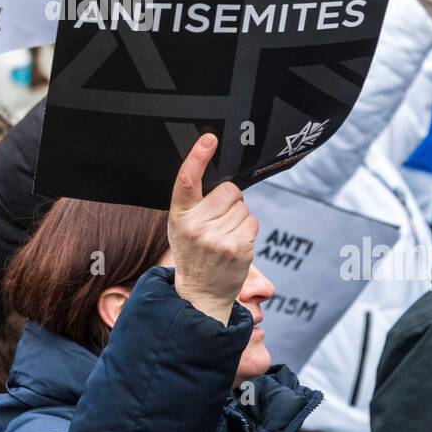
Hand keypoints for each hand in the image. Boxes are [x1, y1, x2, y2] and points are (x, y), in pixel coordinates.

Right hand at [168, 134, 256, 325]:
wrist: (200, 293)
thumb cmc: (192, 253)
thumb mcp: (180, 226)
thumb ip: (194, 203)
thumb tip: (221, 179)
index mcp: (179, 215)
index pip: (186, 179)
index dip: (197, 156)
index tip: (209, 138)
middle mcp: (196, 225)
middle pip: (228, 189)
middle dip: (229, 200)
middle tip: (219, 220)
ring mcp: (218, 238)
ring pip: (243, 206)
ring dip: (239, 217)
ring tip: (225, 235)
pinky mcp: (238, 248)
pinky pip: (252, 221)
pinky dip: (247, 229)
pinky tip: (235, 243)